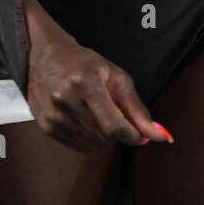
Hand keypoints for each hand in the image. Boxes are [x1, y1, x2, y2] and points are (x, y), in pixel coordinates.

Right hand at [19, 0, 172, 152]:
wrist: (44, 56)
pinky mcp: (46, 126)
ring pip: (93, 145)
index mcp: (86, 84)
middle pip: (105, 137)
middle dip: (118, 132)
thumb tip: (159, 134)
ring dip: (104, 137)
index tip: (141, 135)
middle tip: (115, 114)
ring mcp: (54, 115)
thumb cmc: (83, 63)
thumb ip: (137, 109)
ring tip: (98, 114)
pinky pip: (78, 147)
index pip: (115, 126)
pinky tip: (85, 120)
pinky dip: (89, 139)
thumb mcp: (116, 77)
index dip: (133, 135)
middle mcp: (67, 100)